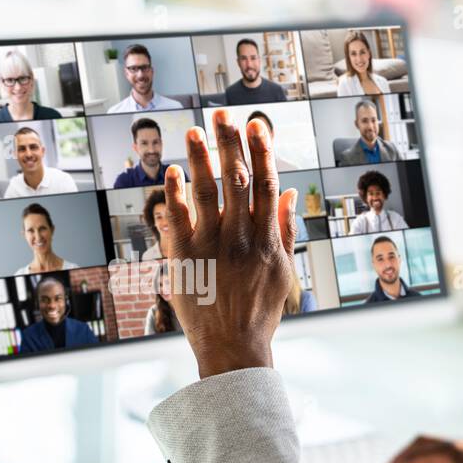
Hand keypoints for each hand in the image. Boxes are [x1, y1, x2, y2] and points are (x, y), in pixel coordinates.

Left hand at [163, 110, 297, 378]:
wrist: (232, 348)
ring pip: (205, 192)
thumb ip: (286, 230)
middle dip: (230, 144)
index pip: (266, 185)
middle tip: (223, 114)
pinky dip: (175, 194)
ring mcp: (210, 247)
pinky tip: (173, 171)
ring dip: (200, 159)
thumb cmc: (260, 312)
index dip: (261, 152)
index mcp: (266, 239)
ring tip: (194, 130)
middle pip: (236, 180)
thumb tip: (289, 193)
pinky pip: (177, 219)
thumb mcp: (284, 272)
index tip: (256, 125)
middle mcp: (240, 238)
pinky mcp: (184, 259)